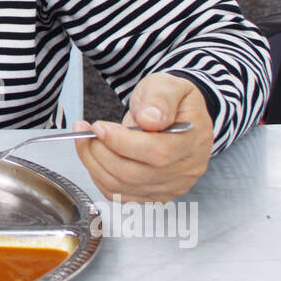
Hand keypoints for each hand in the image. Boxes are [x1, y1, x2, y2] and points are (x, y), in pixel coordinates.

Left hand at [73, 72, 213, 202]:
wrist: (175, 115)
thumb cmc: (169, 100)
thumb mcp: (168, 85)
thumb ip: (160, 99)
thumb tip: (149, 120)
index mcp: (194, 140)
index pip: (158, 151)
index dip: (122, 142)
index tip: (99, 127)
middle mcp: (186, 170)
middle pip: (135, 174)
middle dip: (101, 152)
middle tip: (86, 131)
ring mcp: (171, 186)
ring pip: (122, 187)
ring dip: (95, 164)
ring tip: (86, 140)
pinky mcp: (155, 195)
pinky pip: (120, 195)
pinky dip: (100, 177)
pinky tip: (94, 157)